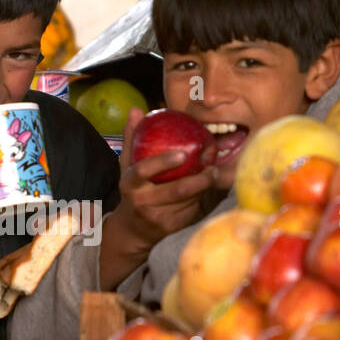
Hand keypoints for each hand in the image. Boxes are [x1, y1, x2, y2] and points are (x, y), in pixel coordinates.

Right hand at [114, 106, 218, 248]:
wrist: (130, 230)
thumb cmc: (133, 189)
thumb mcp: (127, 166)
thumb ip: (131, 138)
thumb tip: (136, 110)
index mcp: (130, 183)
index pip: (144, 170)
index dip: (163, 162)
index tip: (182, 153)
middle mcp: (141, 201)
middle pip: (176, 190)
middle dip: (199, 180)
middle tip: (212, 168)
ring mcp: (155, 217)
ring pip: (187, 201)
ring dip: (202, 188)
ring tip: (213, 175)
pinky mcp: (168, 228)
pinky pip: (190, 212)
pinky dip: (199, 200)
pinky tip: (205, 191)